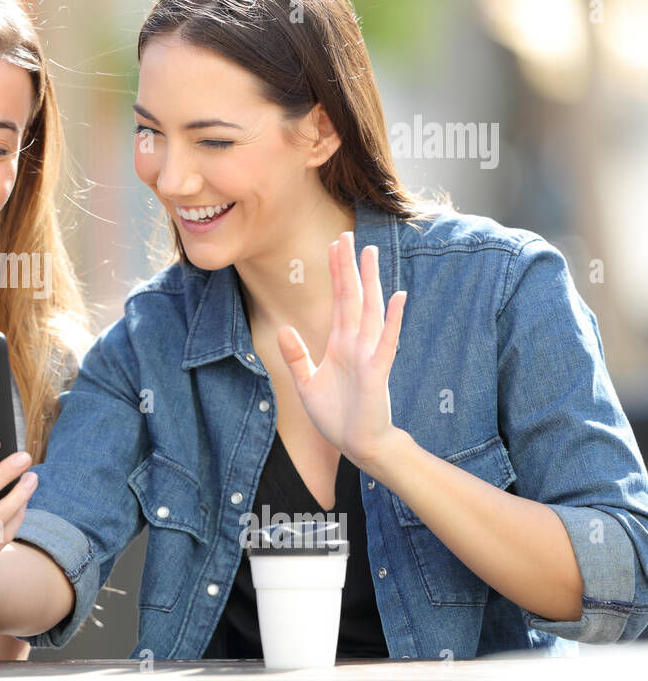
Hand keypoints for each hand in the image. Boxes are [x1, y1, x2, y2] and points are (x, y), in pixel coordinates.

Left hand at [276, 230, 407, 470]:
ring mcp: (368, 355)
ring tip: (370, 254)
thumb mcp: (306, 383)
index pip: (338, 301)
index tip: (334, 246)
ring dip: (371, 283)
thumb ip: (296, 356)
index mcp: (339, 344)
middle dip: (349, 267)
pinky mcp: (377, 372)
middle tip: (347, 235)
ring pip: (370, 311)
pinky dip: (391, 320)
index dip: (336, 274)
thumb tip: (285, 328)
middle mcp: (356, 343)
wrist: (357, 445)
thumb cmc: (336, 416)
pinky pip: (386, 341)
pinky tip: (396, 297)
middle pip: (353, 297)